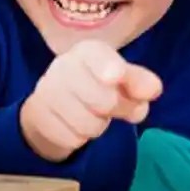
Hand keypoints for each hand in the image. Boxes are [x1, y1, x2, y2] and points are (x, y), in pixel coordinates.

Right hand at [20, 40, 161, 161]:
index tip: (115, 76)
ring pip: (87, 123)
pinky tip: (75, 125)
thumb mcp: (123, 81)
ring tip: (94, 116)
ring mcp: (46, 91)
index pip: (97, 55)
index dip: (109, 66)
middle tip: (118, 108)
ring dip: (98, 126)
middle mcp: (63, 66)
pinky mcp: (37, 116)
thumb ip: (141, 83)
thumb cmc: (97, 86)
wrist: (55, 104)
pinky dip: (79, 138)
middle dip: (119, 109)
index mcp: (88, 52)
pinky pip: (70, 138)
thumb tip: (152, 89)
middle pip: (103, 99)